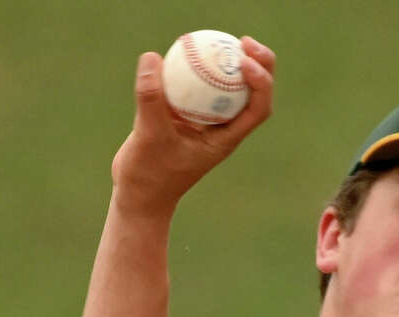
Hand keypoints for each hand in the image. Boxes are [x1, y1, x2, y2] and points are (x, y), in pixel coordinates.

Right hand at [111, 36, 275, 213]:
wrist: (137, 195)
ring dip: (227, 63)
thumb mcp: (150, 137)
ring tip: (220, 39)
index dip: (261, 82)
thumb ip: (151, 99)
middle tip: (243, 41)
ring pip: (225, 87)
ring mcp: (203, 120)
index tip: (244, 61)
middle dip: (256, 65)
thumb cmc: (150, 176)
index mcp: (226, 139)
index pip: (257, 109)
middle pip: (251, 93)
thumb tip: (153, 58)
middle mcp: (220, 128)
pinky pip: (195, 86)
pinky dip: (195, 68)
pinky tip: (183, 50)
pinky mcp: (184, 115)